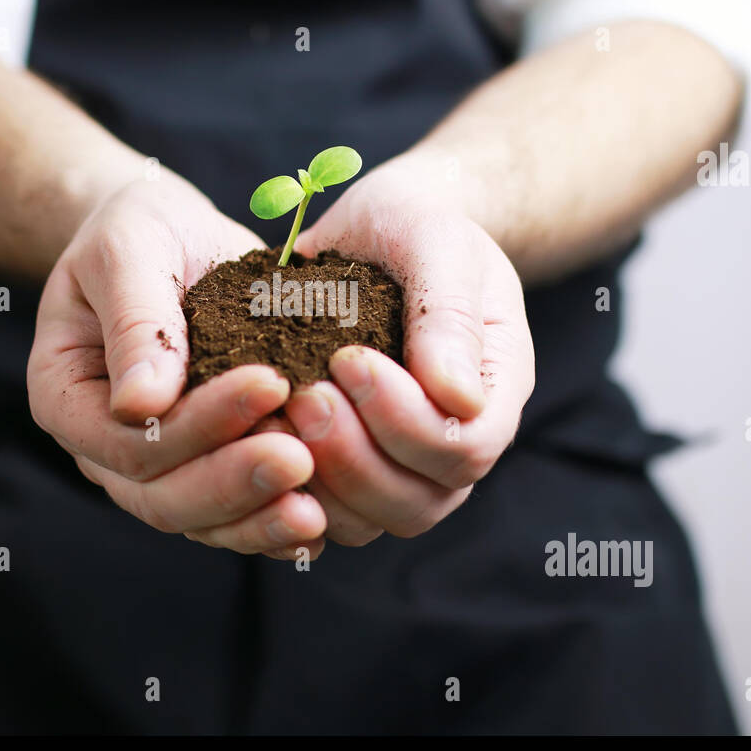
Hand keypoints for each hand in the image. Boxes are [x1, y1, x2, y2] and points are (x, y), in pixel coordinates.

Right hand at [27, 178, 326, 559]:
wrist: (173, 236)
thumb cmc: (140, 231)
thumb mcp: (128, 249)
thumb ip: (136, 321)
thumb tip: (142, 404)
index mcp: (67, 398)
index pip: (129, 439)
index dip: (198, 423)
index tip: (269, 381)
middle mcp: (104, 449)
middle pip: (163, 495)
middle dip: (234, 481)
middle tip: (301, 458)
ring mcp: (156, 468)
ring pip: (201, 519)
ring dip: (259, 518)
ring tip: (318, 509)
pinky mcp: (205, 469)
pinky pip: (234, 516)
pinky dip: (273, 522)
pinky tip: (322, 519)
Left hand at [282, 153, 533, 544]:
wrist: (379, 231)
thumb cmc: (416, 228)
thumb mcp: (439, 244)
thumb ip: (449, 314)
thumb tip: (456, 397)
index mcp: (494, 392)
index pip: (465, 448)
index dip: (405, 420)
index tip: (347, 358)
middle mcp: (455, 443)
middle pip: (419, 502)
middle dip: (355, 457)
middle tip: (304, 395)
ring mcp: (403, 465)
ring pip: (371, 521)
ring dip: (319, 479)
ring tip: (280, 411)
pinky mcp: (351, 467)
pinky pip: (324, 512)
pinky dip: (288, 488)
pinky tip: (256, 438)